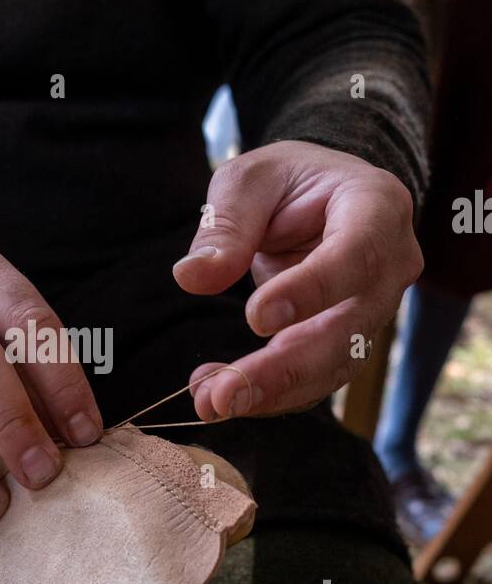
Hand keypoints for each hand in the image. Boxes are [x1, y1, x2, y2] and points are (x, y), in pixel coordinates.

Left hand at [173, 142, 422, 420]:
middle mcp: (391, 265)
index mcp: (378, 207)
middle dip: (284, 368)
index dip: (311, 291)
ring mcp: (375, 309)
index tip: (256, 319)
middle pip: (349, 330)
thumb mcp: (248, 181)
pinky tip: (220, 395)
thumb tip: (192, 277)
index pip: (356, 256)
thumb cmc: (287, 181)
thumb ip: (225, 226)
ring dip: (272, 392)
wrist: (319, 198)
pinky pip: (317, 378)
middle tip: (222, 395)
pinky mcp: (350, 341)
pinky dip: (270, 393)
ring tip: (210, 402)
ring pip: (336, 365)